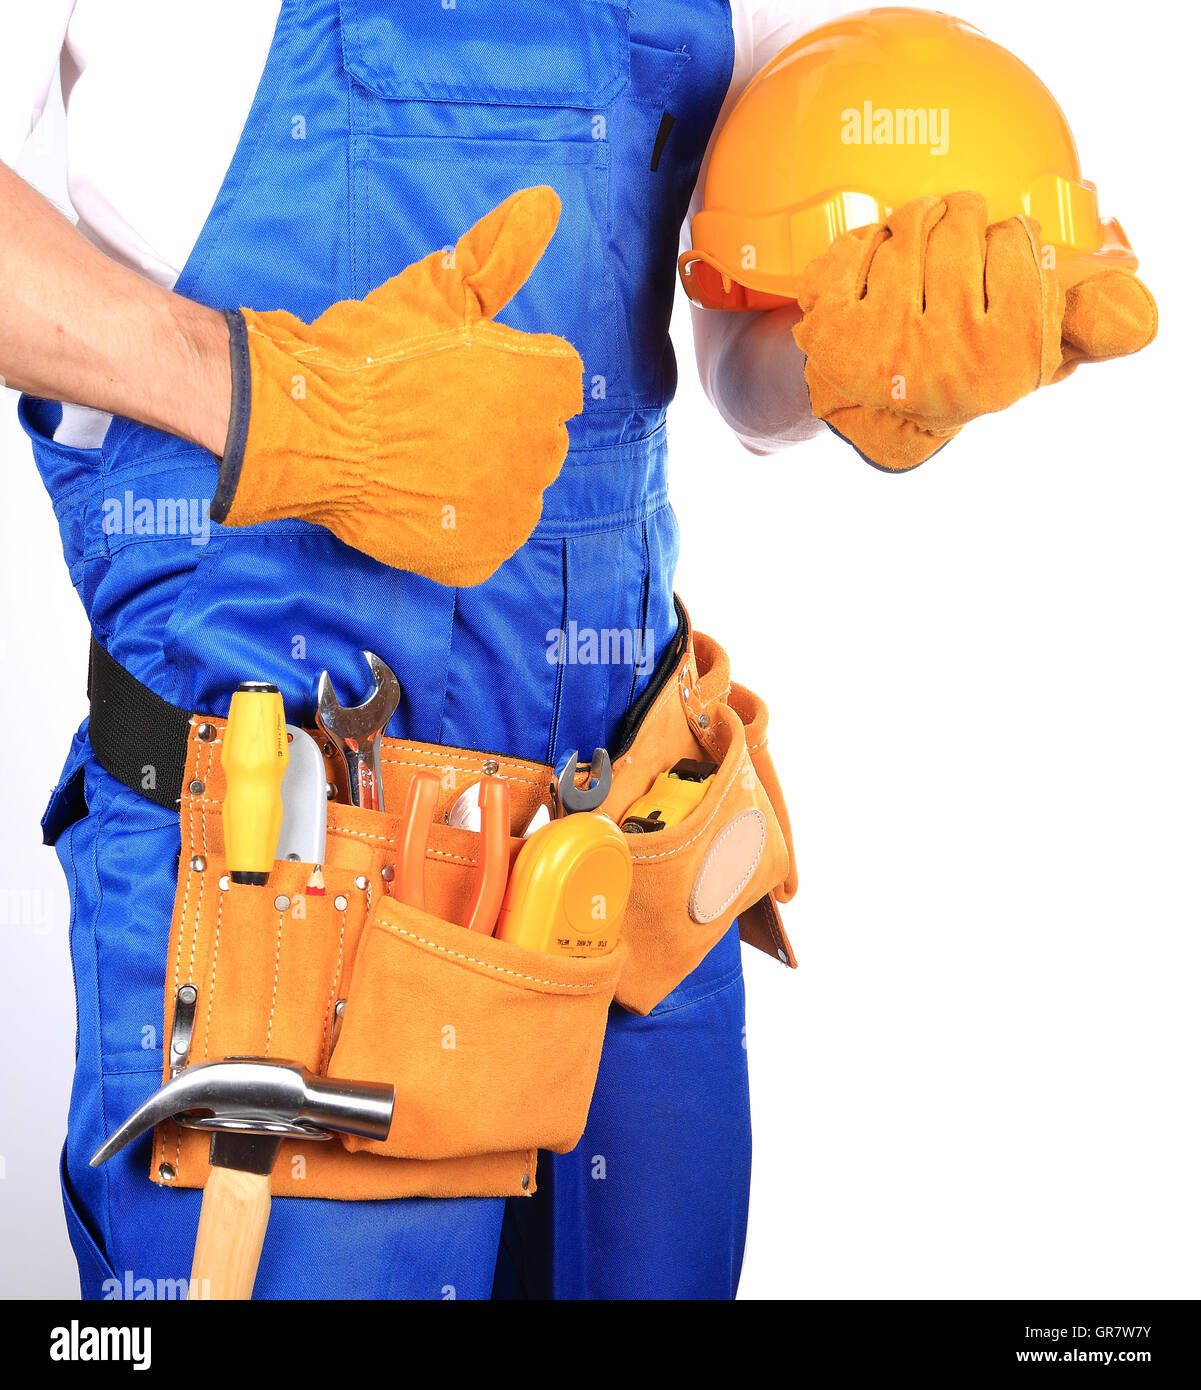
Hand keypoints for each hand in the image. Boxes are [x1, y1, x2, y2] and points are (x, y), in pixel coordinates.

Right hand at [211, 186, 583, 585]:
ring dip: (483, 475)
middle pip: (539, 437)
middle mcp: (542, 448)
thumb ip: (500, 252)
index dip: (506, 375)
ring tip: (427, 456)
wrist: (307, 423)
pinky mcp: (481, 553)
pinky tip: (427, 497)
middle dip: (499, 425)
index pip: (556, 382)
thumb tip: (545, 202)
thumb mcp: (439, 291)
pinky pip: (490, 537)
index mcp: (545, 384)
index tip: (459, 378)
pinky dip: (463, 524)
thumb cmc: (371, 356)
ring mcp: (512, 508)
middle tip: (436, 416)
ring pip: (516, 489)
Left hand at [792, 192, 1155, 470]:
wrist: (880, 407)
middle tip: (953, 240)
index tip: (998, 259)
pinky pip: (855, 244)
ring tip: (915, 248)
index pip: (1019, 243)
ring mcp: (882, 346)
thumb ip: (1095, 323)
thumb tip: (1140, 316)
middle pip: (962, 226)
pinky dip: (862, 242)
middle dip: (960, 219)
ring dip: (914, 221)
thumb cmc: (967, 361)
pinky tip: (870, 268)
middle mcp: (946, 359)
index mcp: (1007, 359)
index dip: (1007, 240)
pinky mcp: (830, 332)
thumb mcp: (1039, 348)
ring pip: (909, 227)